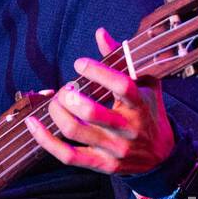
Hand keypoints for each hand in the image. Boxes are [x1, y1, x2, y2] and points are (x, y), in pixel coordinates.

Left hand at [24, 26, 175, 175]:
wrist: (164, 157)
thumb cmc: (150, 113)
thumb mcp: (146, 85)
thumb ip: (123, 59)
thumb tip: (100, 33)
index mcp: (141, 106)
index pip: (121, 86)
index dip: (98, 72)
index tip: (80, 64)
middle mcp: (128, 129)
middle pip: (91, 113)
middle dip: (69, 97)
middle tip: (66, 89)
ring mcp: (114, 150)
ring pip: (75, 131)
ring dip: (56, 112)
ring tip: (55, 102)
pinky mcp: (102, 165)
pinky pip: (68, 155)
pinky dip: (45, 139)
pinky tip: (33, 124)